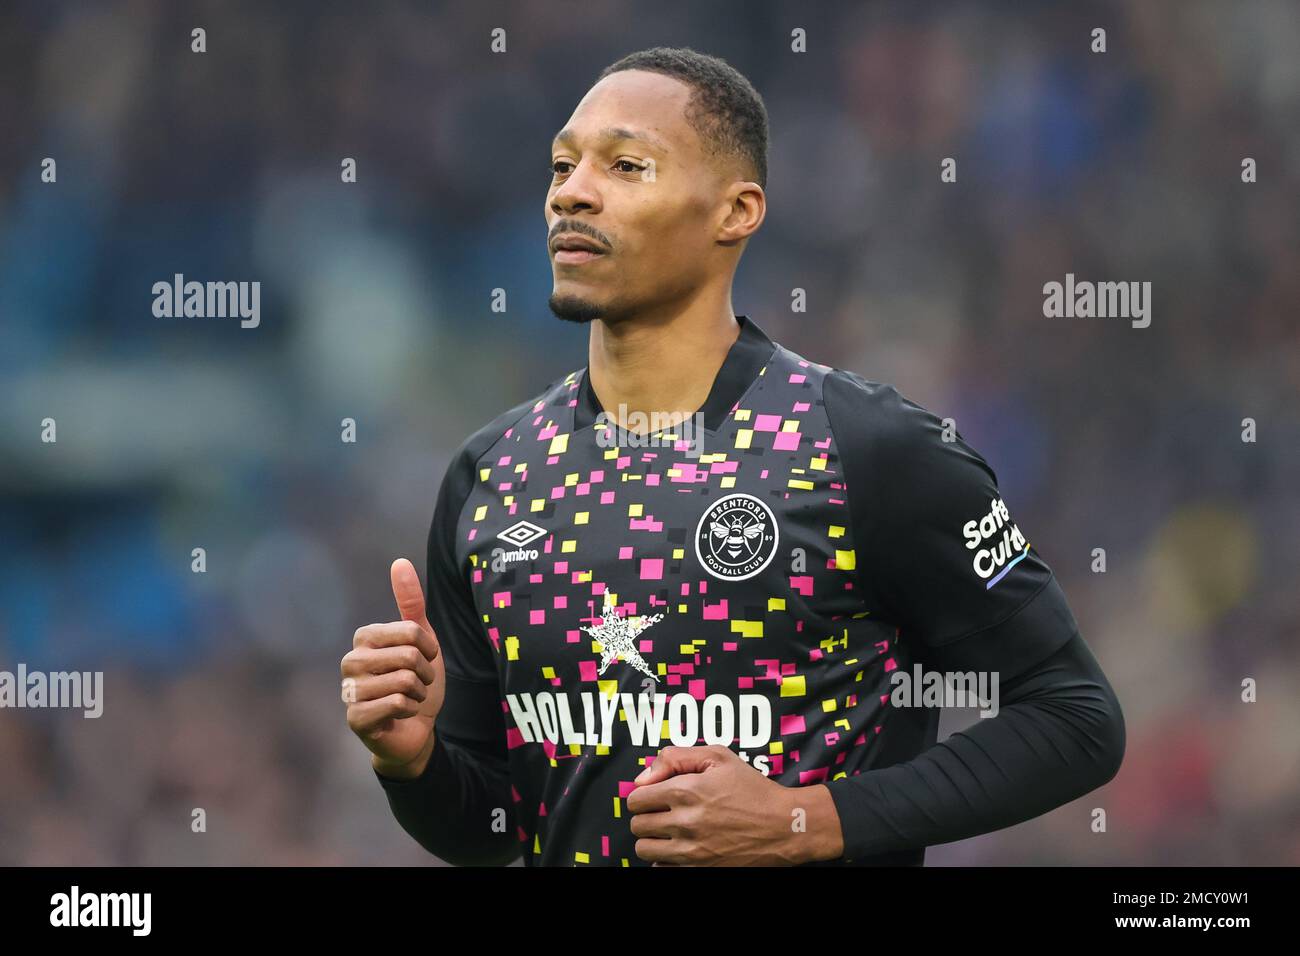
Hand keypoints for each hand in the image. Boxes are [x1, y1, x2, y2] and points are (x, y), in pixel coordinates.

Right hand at [341, 558, 444, 777]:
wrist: (416, 729)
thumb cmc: (416, 681)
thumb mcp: (421, 640)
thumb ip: (410, 603)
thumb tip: (400, 562)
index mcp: (364, 638)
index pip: (412, 631)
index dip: (429, 649)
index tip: (424, 660)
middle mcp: (351, 661)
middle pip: (409, 656)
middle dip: (425, 673)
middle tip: (417, 683)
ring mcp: (350, 690)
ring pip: (405, 681)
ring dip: (418, 693)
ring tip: (409, 698)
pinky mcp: (356, 718)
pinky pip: (398, 703)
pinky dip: (411, 709)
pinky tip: (401, 714)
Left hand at [626, 745, 844, 865]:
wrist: (784, 826)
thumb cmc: (752, 788)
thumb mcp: (718, 757)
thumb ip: (674, 757)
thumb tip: (643, 778)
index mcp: (685, 790)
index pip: (636, 799)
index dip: (643, 795)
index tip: (655, 795)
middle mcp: (685, 822)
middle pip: (637, 825)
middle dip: (645, 817)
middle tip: (662, 813)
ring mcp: (692, 850)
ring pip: (645, 850)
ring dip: (652, 840)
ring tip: (668, 832)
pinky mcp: (700, 869)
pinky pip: (662, 870)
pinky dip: (665, 861)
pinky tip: (681, 848)